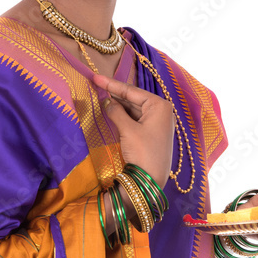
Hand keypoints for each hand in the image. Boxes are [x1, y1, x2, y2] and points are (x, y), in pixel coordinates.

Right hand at [92, 72, 173, 188]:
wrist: (151, 180)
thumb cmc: (143, 152)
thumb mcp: (127, 130)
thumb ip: (116, 112)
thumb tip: (107, 102)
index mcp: (160, 105)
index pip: (132, 91)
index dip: (112, 84)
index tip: (95, 76)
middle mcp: (162, 111)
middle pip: (133, 99)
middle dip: (115, 94)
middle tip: (96, 85)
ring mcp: (158, 123)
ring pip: (134, 110)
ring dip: (118, 106)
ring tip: (100, 97)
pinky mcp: (153, 133)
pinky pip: (136, 120)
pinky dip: (123, 117)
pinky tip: (111, 112)